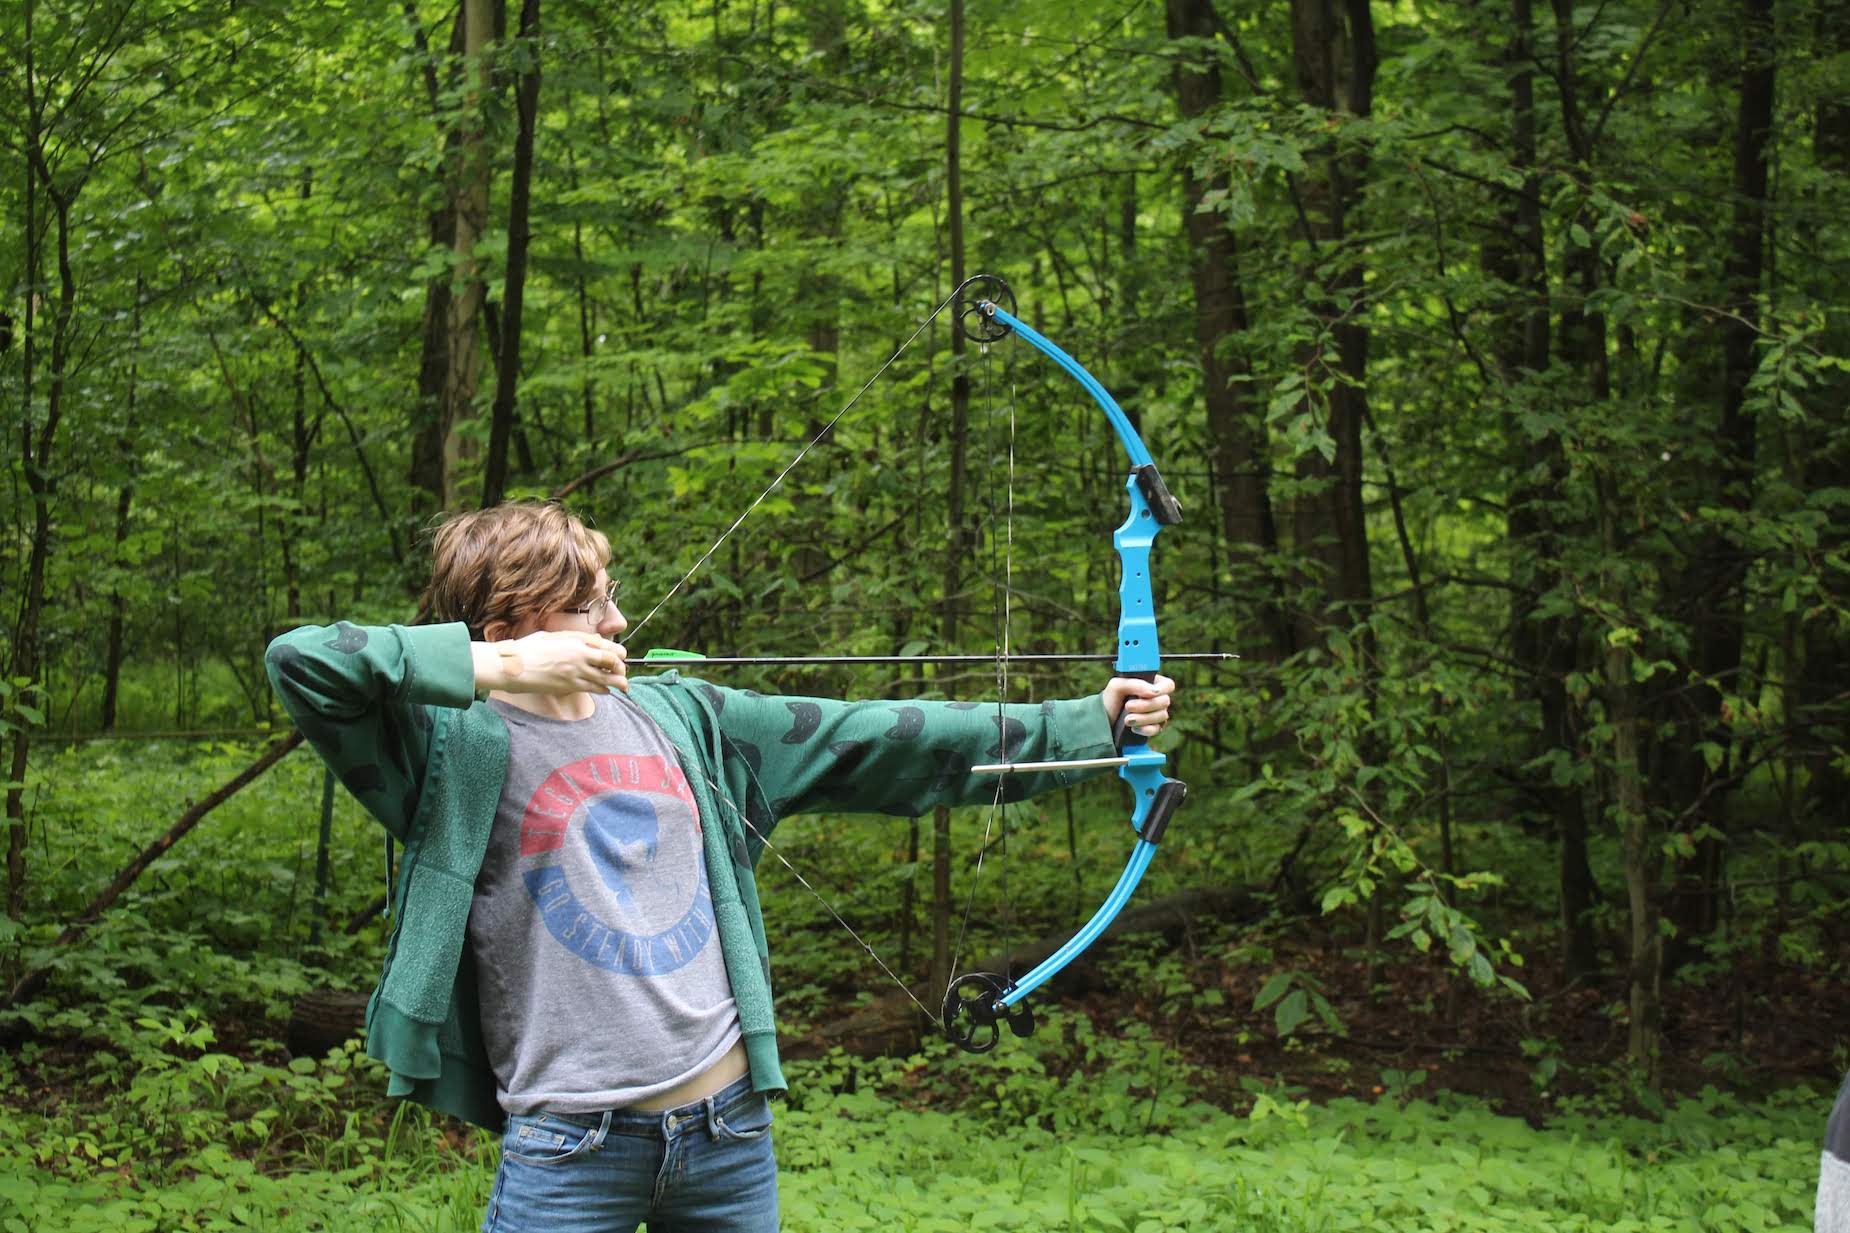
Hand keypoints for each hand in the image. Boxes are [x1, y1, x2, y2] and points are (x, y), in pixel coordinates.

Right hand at [473, 631, 628, 695]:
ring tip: (623, 686)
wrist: (512, 666)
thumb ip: (575, 639)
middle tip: (622, 673)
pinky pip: (593, 689)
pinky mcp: (569, 686)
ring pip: (606, 680)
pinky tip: (605, 691)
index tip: (621, 658)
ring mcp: (575, 673)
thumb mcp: (554, 637)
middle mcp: (579, 656)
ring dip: (617, 683)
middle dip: (620, 669)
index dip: (619, 654)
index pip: (608, 648)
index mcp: (576, 641)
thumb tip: (594, 642)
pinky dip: (603, 690)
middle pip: (611, 663)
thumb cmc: (529, 649)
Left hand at [1101, 674, 1175, 737]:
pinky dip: (1145, 729)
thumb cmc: (1111, 699)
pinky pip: (1157, 729)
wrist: (1103, 720)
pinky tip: (1133, 728)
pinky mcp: (1153, 728)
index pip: (1168, 685)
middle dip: (1146, 705)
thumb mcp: (1117, 686)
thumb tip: (1154, 692)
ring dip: (1143, 718)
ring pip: (1162, 716)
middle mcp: (1157, 699)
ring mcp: (1156, 714)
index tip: (1146, 694)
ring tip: (1127, 720)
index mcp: (1152, 684)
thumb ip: (1135, 684)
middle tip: (1128, 706)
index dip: (1161, 689)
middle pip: (1165, 701)